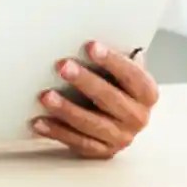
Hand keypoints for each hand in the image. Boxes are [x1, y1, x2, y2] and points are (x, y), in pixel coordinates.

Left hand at [32, 41, 158, 159]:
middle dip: (85, 82)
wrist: (122, 114)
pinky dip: (57, 131)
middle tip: (63, 66)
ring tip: (46, 96)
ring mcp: (121, 137)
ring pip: (92, 124)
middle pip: (110, 100)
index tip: (90, 46)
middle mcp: (138, 117)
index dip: (112, 61)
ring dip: (67, 110)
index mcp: (146, 93)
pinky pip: (78, 142)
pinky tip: (40, 121)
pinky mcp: (102, 151)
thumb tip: (85, 35)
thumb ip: (114, 55)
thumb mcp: (123, 67)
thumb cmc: (117, 83)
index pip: (132, 75)